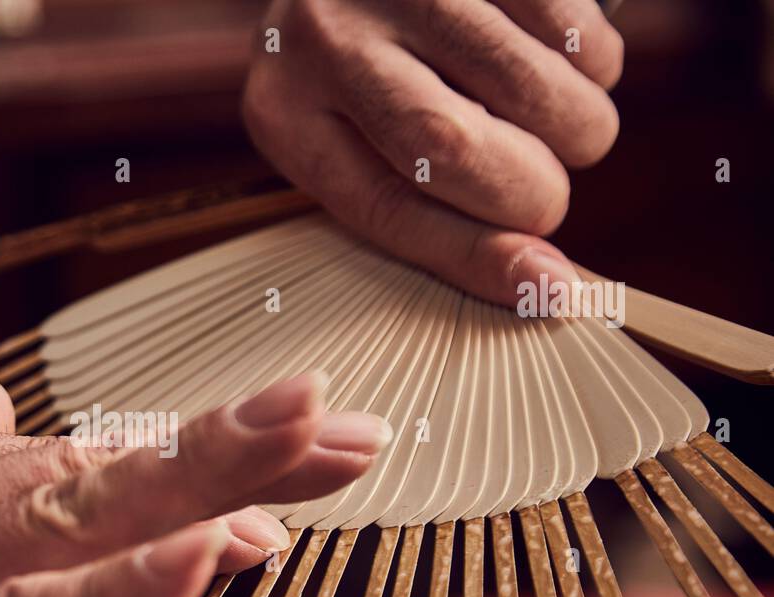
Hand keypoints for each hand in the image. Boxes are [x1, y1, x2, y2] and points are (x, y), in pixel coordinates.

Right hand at [0, 373, 390, 596]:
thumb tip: (0, 419)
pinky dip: (117, 584)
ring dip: (205, 474)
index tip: (288, 435)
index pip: (82, 457)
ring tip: (313, 447)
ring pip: (79, 515)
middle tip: (349, 420)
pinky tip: (204, 555)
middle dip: (236, 443)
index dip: (191, 447)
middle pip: (107, 466)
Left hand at [243, 0, 623, 303]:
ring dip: (578, 126)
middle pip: (446, 144)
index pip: (383, 205)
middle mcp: (325, 36)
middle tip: (548, 192)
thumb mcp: (362, 149)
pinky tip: (569, 62)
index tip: (548, 285)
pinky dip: (596, 59)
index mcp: (285, 112)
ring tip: (564, 125)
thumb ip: (438, 222)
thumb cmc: (364, 77)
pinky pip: (568, 17)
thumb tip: (548, 286)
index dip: (472, 252)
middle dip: (532, 191)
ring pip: (524, 81)